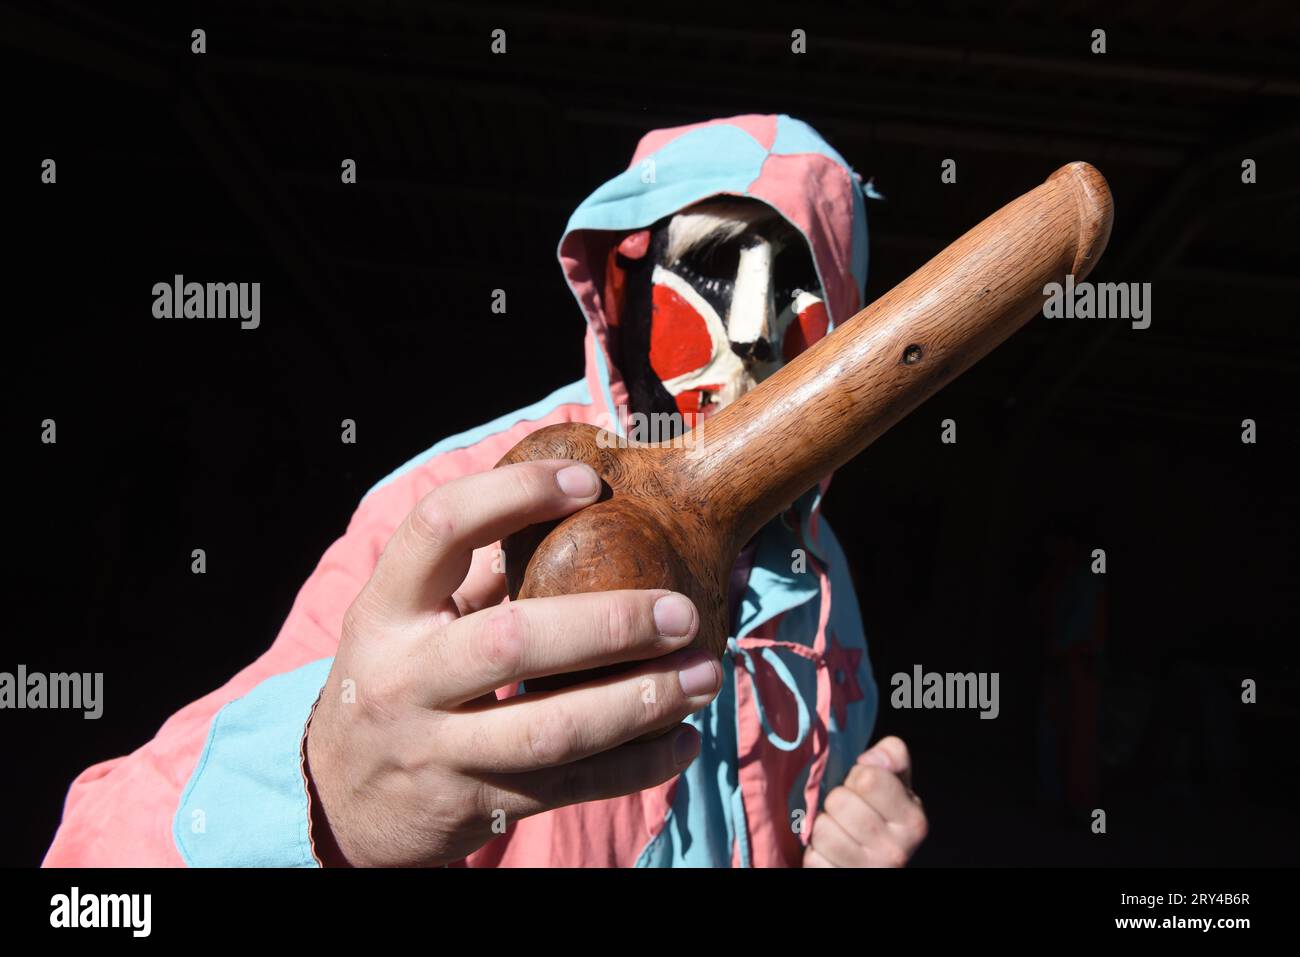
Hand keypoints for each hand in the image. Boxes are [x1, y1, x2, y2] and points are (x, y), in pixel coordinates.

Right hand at [305, 459, 721, 866]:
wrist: (343, 800)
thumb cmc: (395, 682)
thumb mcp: (401, 620)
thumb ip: (471, 576)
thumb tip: (570, 513)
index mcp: (384, 610)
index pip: (438, 527)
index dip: (514, 494)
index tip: (588, 483)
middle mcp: (404, 678)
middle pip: (511, 640)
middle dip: (609, 624)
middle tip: (681, 612)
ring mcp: (437, 749)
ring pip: (553, 729)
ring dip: (641, 701)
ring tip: (706, 676)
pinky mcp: (476, 804)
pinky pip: (570, 788)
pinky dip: (636, 766)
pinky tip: (682, 741)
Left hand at [804, 736, 926, 867]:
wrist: (876, 865)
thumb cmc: (883, 817)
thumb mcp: (898, 783)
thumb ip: (892, 756)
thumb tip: (869, 759)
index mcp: (912, 821)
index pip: (867, 778)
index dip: (858, 777)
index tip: (862, 789)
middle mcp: (894, 850)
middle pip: (839, 801)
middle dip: (837, 801)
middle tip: (848, 812)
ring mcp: (867, 870)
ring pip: (821, 828)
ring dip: (824, 826)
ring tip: (840, 831)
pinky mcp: (838, 879)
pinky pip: (811, 856)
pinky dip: (816, 852)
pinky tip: (831, 853)